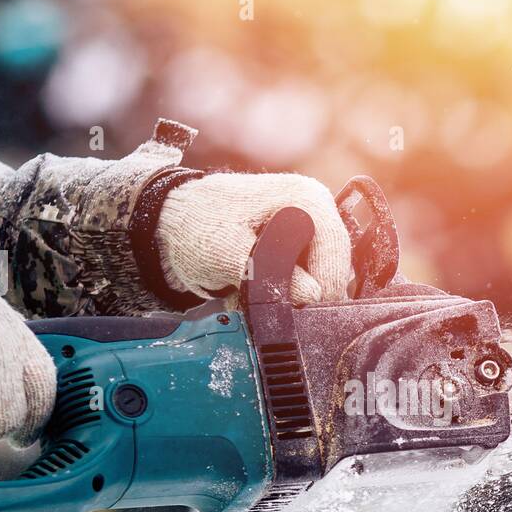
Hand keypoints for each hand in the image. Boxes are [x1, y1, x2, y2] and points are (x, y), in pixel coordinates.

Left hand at [155, 172, 353, 304]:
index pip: (335, 250)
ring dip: (295, 295)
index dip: (324, 286)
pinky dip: (288, 289)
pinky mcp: (302, 241)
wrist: (176, 220)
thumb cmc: (196, 226)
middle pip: (333, 265)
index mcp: (305, 198)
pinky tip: (263, 291)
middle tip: (275, 311)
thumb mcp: (227, 254)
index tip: (302, 313)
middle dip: (307, 293)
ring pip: (322, 274)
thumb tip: (311, 295)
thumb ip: (270, 276)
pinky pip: (309, 274)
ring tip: (259, 298)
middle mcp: (316, 207)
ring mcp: (310, 223)